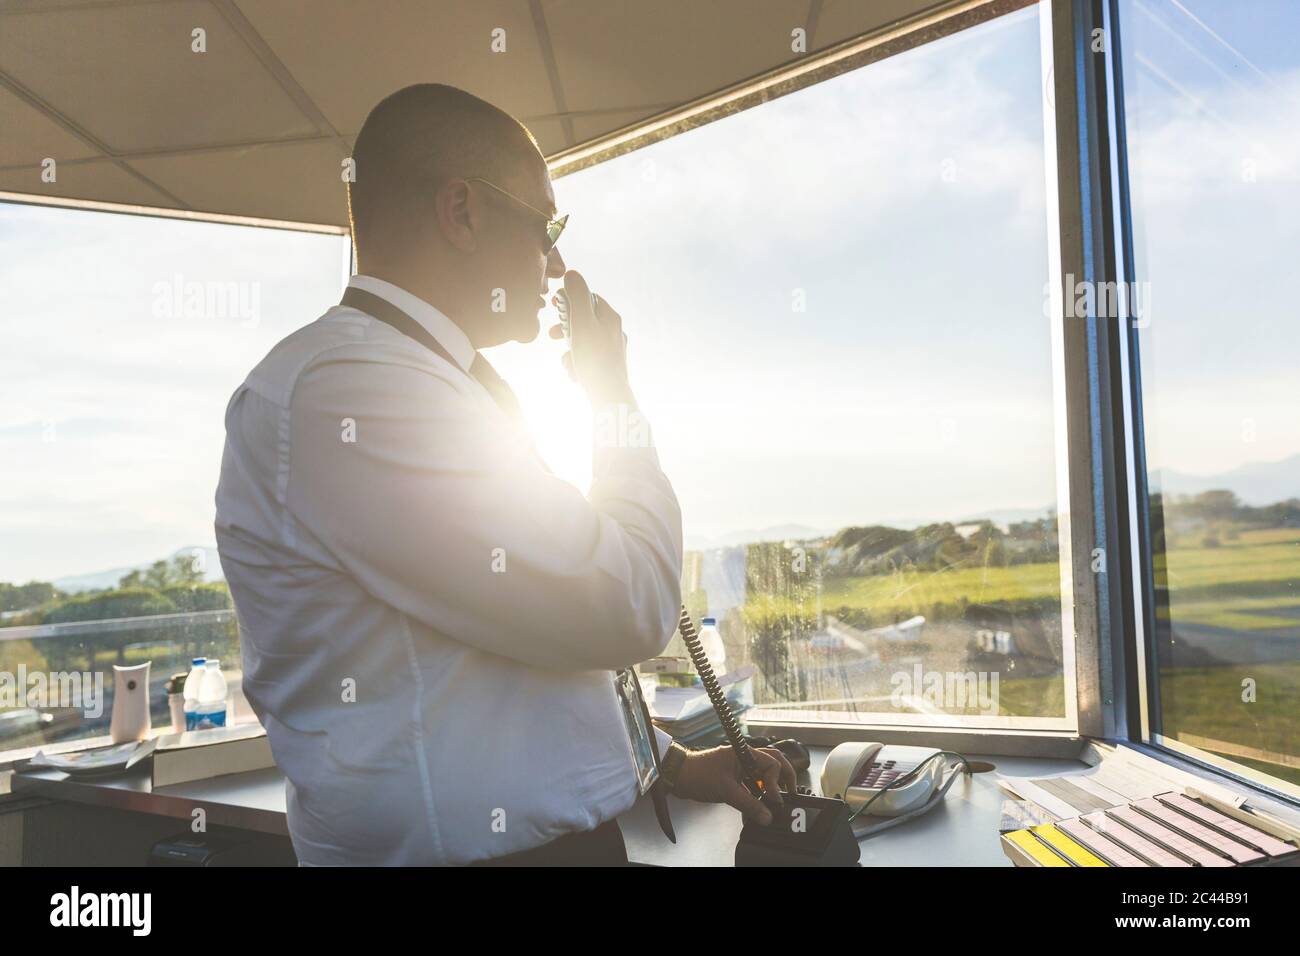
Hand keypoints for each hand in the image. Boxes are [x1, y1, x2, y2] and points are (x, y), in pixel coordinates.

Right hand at [548, 269, 632, 404]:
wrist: (609, 396)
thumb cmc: (594, 359)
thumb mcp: (582, 322)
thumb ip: (577, 297)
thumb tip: (572, 273)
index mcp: (610, 316)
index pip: (587, 297)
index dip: (569, 299)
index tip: (555, 305)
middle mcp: (614, 329)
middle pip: (584, 318)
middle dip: (566, 327)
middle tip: (552, 334)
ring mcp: (612, 347)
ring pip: (583, 339)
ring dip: (569, 348)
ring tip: (566, 361)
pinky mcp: (607, 364)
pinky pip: (587, 356)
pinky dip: (577, 362)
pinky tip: (573, 372)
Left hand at [671, 745, 796, 825]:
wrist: (677, 776)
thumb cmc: (698, 775)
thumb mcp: (726, 791)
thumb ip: (748, 805)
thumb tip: (767, 818)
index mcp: (744, 753)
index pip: (772, 764)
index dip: (776, 782)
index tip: (774, 799)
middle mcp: (744, 757)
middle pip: (773, 763)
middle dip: (784, 777)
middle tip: (790, 793)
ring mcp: (739, 766)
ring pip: (762, 774)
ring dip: (770, 787)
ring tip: (776, 803)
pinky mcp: (733, 777)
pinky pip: (751, 784)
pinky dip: (757, 794)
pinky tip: (757, 809)